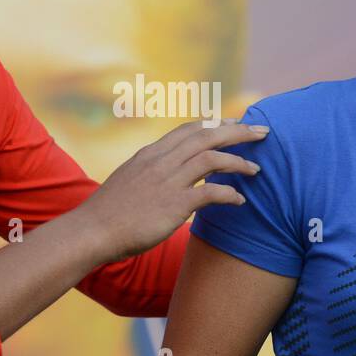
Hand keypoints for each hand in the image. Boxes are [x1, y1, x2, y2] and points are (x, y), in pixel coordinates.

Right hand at [78, 118, 268, 262]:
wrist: (92, 231)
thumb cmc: (109, 212)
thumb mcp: (129, 180)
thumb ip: (151, 172)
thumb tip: (167, 175)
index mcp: (151, 153)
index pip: (190, 129)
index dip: (216, 124)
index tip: (236, 124)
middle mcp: (161, 161)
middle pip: (207, 135)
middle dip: (238, 131)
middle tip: (263, 132)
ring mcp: (167, 181)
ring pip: (212, 159)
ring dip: (239, 162)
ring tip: (257, 170)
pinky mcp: (173, 205)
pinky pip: (210, 193)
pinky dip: (229, 194)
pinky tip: (240, 200)